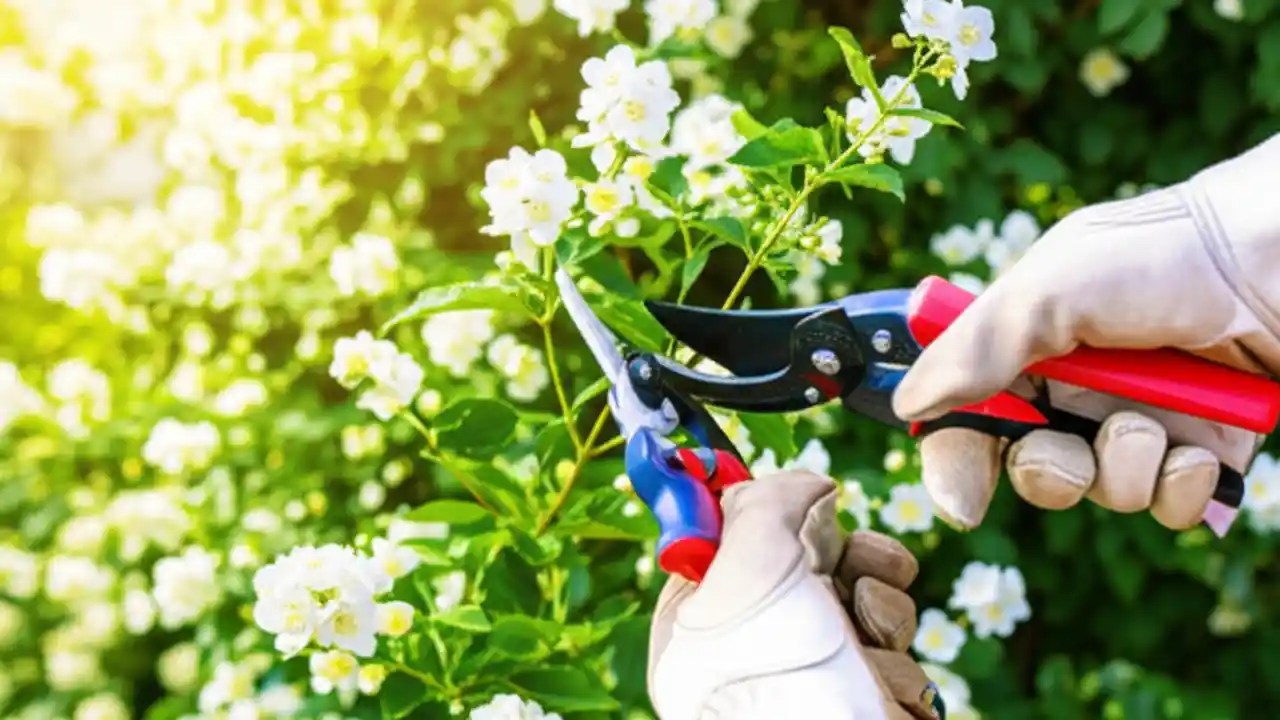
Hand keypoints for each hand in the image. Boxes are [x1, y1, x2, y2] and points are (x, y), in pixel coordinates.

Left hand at [646, 471, 942, 719]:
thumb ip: (766, 503)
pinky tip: (881, 687)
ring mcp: (812, 672)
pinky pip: (894, 654)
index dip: (786, 514)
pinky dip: (898, 665)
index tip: (818, 507)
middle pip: (817, 560)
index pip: (743, 533)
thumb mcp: (750, 567)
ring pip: (867, 603)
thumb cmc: (774, 683)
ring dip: (883, 614)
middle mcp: (756, 641)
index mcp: (704, 610)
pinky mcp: (862, 699)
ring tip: (868, 643)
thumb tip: (802, 481)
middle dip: (855, 561)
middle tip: (859, 574)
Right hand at [891, 138, 1279, 529]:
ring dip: (1125, 468)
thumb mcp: (1050, 287)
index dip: (956, 456)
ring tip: (1159, 427)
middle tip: (1070, 454)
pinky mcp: (1204, 448)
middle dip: (1049, 472)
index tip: (962, 498)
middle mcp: (1082, 384)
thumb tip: (909, 403)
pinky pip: (1170, 505)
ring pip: (1104, 492)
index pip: (969, 410)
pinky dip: (1181, 488)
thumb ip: (975, 348)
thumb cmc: (1165, 257)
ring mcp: (1144, 418)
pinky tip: (1200, 452)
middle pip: (1032, 467)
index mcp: (1030, 341)